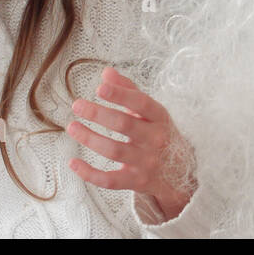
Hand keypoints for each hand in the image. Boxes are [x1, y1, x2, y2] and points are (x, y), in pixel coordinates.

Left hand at [66, 67, 195, 220]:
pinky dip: (90, 173)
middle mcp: (155, 139)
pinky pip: (110, 180)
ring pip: (114, 151)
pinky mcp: (136, 181)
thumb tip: (106, 73)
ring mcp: (146, 162)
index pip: (141, 103)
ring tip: (72, 127)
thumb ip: (129, 90)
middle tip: (77, 105)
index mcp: (160, 118)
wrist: (181, 171)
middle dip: (98, 114)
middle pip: (124, 125)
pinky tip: (73, 162)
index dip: (120, 95)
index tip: (99, 88)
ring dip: (90, 138)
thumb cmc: (160, 134)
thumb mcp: (151, 112)